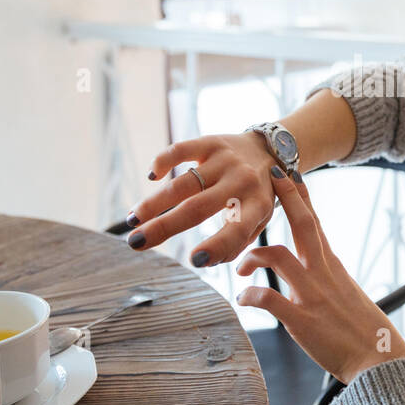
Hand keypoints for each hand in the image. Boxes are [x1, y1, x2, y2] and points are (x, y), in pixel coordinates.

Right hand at [125, 132, 277, 266]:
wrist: (271, 150)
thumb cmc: (258, 196)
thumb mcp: (260, 220)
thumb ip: (237, 242)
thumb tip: (207, 261)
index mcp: (257, 206)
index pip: (237, 229)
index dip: (217, 246)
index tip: (195, 262)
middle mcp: (242, 182)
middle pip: (198, 207)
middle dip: (164, 227)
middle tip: (136, 243)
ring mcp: (225, 161)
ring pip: (184, 184)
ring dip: (154, 202)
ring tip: (133, 220)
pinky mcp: (211, 142)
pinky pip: (182, 149)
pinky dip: (163, 160)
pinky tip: (152, 176)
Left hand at [235, 166, 404, 385]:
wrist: (379, 360)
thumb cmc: (364, 331)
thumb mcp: (347, 295)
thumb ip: (325, 281)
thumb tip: (307, 278)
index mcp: (333, 266)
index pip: (315, 223)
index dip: (302, 197)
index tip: (290, 173)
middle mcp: (323, 273)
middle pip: (303, 224)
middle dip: (287, 196)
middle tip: (271, 173)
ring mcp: (312, 295)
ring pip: (278, 256)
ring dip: (254, 256)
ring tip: (243, 268)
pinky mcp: (301, 320)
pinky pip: (268, 299)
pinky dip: (250, 296)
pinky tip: (244, 299)